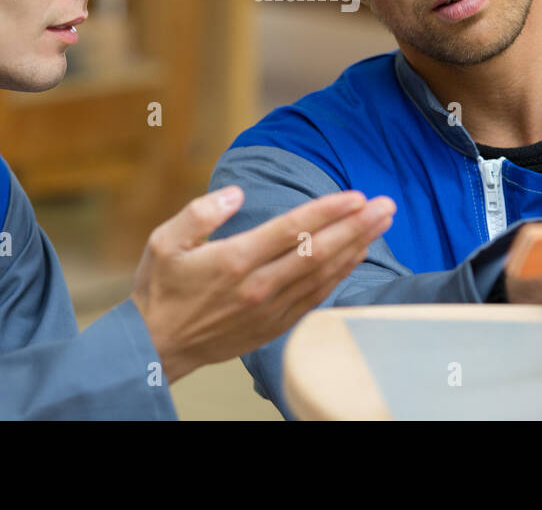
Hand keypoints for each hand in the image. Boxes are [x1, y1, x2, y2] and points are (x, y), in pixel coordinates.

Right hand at [130, 186, 394, 381]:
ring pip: (323, 275)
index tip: (355, 196)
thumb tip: (236, 194)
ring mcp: (270, 309)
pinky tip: (356, 257)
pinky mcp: (274, 326)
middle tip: (386, 205)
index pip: (293, 230)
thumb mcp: (164, 242)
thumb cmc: (160, 290)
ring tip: (381, 225)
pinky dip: (340, 276)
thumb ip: (200, 213)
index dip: (327, 211)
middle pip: (319, 252)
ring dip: (356, 247)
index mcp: (234, 261)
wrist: (155, 347)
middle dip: (356, 226)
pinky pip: (316, 298)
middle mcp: (259, 286)